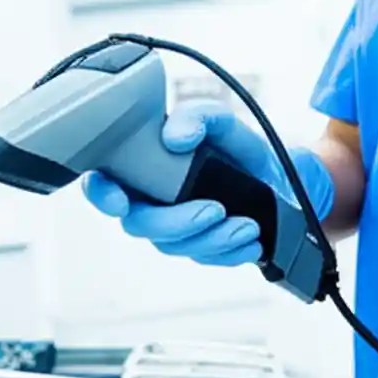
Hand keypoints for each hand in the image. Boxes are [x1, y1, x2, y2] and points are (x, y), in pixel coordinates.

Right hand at [82, 101, 333, 266]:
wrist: (276, 177)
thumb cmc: (234, 147)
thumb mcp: (220, 121)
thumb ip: (197, 116)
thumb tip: (176, 139)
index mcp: (140, 167)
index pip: (101, 182)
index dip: (101, 194)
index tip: (121, 201)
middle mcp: (149, 201)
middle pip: (139, 225)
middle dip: (175, 223)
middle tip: (215, 209)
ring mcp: (172, 228)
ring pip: (173, 246)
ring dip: (211, 239)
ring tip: (248, 225)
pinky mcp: (198, 249)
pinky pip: (204, 260)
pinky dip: (229, 254)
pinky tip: (251, 242)